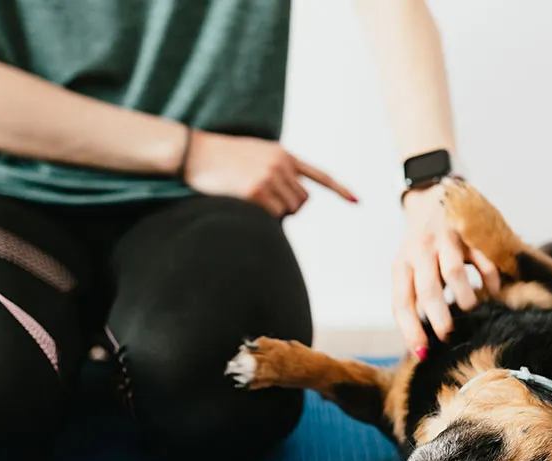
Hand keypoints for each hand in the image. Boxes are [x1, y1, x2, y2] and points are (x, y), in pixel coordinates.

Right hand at [182, 130, 356, 215]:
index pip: (319, 175)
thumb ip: (275, 170)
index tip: (356, 201)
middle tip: (264, 201)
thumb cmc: (220, 157)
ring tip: (250, 197)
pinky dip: (263, 217)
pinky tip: (244, 202)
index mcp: (283, 155)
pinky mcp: (256, 192)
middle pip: (303, 200)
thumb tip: (289, 199)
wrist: (194, 152)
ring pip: (289, 210)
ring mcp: (270, 178)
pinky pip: (272, 216)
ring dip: (275, 212)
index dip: (339, 190)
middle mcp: (281, 165)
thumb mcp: (254, 155)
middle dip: (289, 207)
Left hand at [393, 184, 500, 357]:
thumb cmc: (421, 246)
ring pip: (453, 271)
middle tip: (449, 336)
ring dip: (464, 297)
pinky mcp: (468, 231)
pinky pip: (481, 258)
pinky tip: (493, 292)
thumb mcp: (410, 267)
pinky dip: (489, 279)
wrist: (433, 196)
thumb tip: (422, 343)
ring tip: (472, 312)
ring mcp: (444, 239)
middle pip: (427, 288)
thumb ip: (415, 296)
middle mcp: (419, 251)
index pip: (401, 302)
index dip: (410, 329)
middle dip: (439, 317)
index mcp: (401, 265)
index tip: (422, 354)